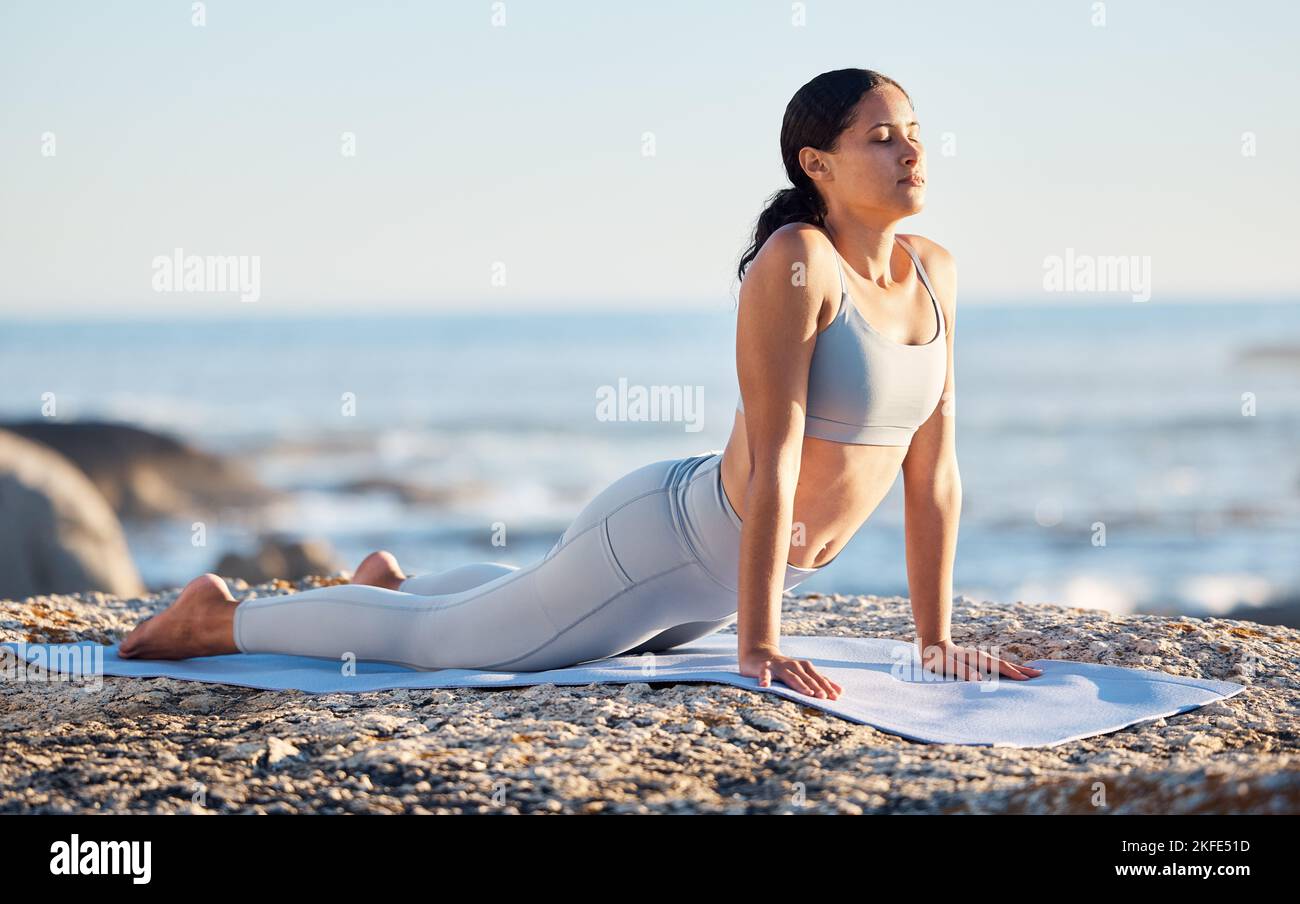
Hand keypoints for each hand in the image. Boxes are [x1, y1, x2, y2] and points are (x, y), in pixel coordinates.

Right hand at [740, 646, 841, 698]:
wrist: (761, 655)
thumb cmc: (786, 669)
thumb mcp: (804, 674)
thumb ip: (820, 681)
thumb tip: (841, 692)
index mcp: (805, 667)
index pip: (818, 678)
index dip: (827, 687)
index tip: (836, 697)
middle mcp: (794, 665)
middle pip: (807, 678)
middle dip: (816, 687)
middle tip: (823, 697)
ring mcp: (779, 666)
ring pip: (790, 677)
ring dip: (800, 685)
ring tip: (807, 693)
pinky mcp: (765, 667)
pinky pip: (765, 673)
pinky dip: (765, 679)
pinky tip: (765, 686)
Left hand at [918, 638, 1042, 681]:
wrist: (931, 646)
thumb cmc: (938, 659)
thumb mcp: (947, 666)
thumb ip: (963, 671)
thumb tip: (980, 679)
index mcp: (978, 659)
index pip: (1001, 667)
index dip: (1015, 673)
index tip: (1029, 679)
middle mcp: (982, 657)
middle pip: (1006, 664)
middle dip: (1023, 670)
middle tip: (1041, 674)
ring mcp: (980, 659)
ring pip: (1003, 664)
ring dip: (1017, 669)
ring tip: (1031, 672)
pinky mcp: (977, 661)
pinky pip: (997, 666)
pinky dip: (1007, 669)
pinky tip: (1010, 673)